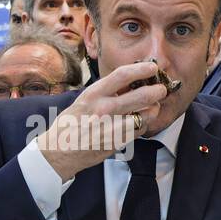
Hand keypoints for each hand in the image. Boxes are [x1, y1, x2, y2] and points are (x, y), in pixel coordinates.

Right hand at [35, 60, 167, 181]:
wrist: (59, 151)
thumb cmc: (71, 123)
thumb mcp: (83, 100)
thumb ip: (105, 92)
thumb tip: (130, 82)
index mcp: (93, 94)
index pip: (122, 75)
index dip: (141, 69)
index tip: (152, 68)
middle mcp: (103, 109)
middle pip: (141, 95)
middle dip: (157, 91)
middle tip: (161, 90)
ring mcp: (111, 127)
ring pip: (145, 115)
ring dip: (153, 110)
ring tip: (152, 108)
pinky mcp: (117, 142)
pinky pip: (139, 131)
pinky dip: (143, 125)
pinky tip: (138, 122)